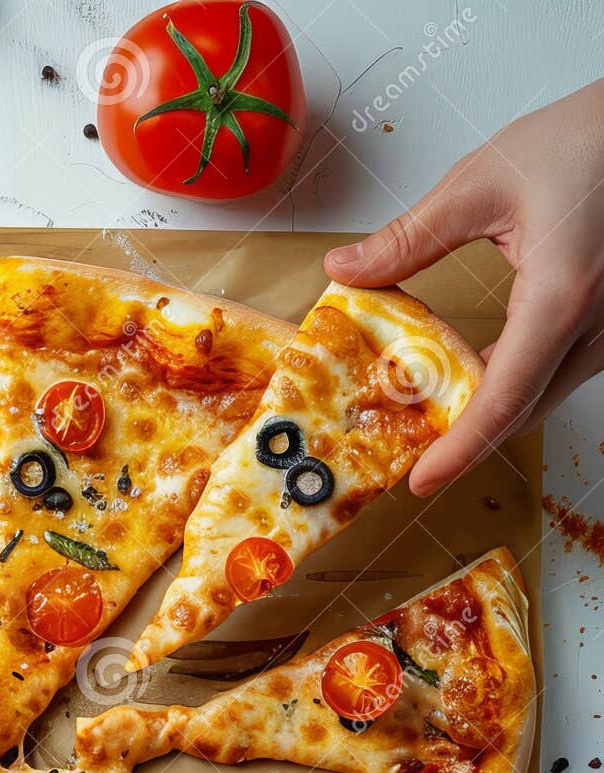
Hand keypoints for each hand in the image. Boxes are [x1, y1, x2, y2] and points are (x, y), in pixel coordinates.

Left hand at [325, 77, 603, 493]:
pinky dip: (515, 384)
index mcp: (562, 296)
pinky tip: (472, 377)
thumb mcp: (483, 181)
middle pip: (522, 410)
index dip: (460, 448)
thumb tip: (347, 269)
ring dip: (488, 412)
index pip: (504, 397)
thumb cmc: (589, 139)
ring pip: (543, 396)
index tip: (420, 480)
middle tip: (406, 454)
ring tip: (427, 418)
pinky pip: (559, 372)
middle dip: (464, 440)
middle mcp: (597, 325)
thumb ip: (410, 237)